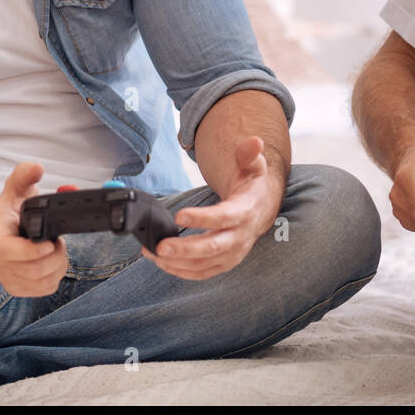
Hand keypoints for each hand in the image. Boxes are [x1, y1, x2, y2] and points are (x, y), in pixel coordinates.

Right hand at [0, 161, 68, 296]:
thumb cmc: (10, 211)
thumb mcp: (16, 188)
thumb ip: (24, 175)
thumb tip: (37, 167)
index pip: (11, 252)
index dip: (34, 251)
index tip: (50, 242)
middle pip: (34, 270)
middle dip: (55, 255)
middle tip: (57, 241)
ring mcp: (8, 277)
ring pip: (43, 282)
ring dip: (57, 266)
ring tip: (54, 249)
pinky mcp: (18, 288)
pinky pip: (45, 290)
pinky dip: (55, 277)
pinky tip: (51, 263)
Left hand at [144, 136, 279, 280]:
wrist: (261, 209)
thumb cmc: (251, 186)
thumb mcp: (253, 166)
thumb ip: (249, 154)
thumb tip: (253, 142)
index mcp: (244, 212)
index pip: (223, 218)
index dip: (202, 219)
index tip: (179, 215)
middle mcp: (239, 237)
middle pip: (212, 247)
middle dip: (185, 249)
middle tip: (160, 246)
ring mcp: (232, 254)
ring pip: (204, 264)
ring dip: (177, 262)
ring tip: (152, 253)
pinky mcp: (223, 263)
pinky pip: (202, 272)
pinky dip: (181, 271)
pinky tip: (162, 264)